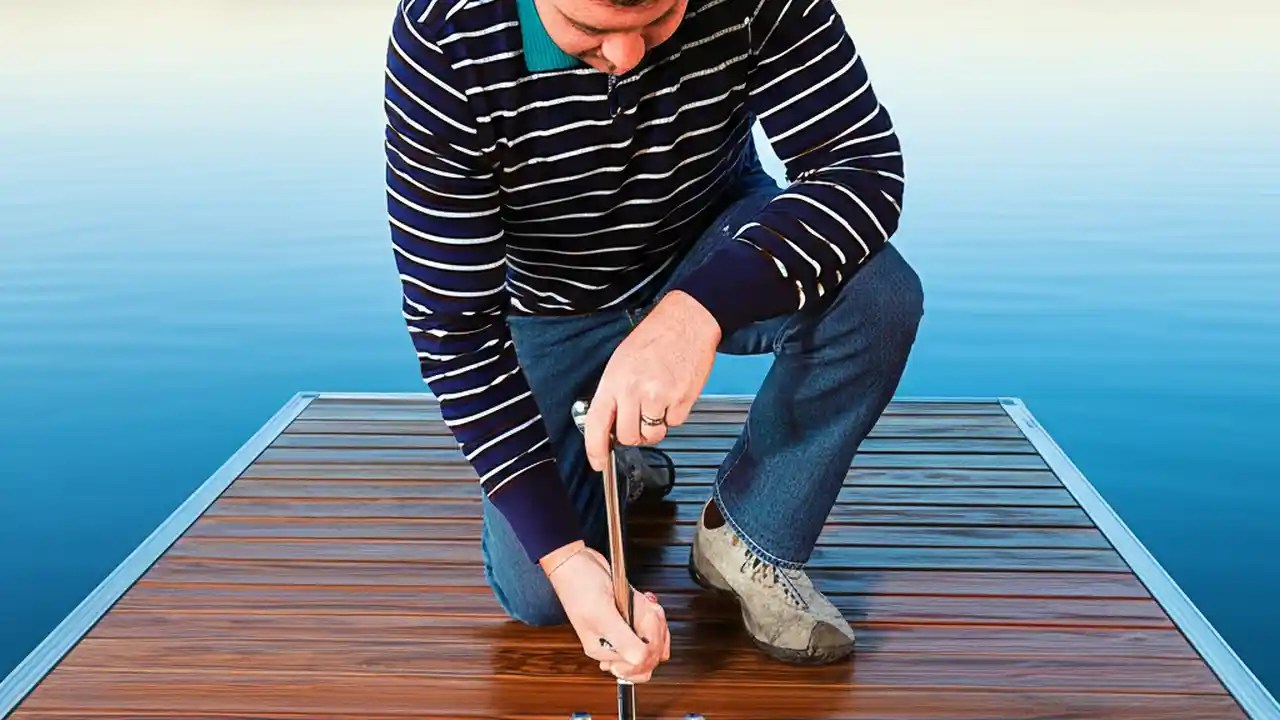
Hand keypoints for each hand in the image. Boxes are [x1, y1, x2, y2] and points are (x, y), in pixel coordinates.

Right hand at [541, 542, 670, 681]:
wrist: (577, 561)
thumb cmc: (580, 585)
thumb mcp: (602, 616)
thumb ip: (623, 642)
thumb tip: (640, 662)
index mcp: (604, 651)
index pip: (639, 665)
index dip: (650, 648)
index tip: (647, 629)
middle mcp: (614, 643)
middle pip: (651, 651)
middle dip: (655, 628)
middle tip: (646, 610)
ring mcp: (622, 629)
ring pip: (654, 636)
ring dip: (654, 616)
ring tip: (643, 602)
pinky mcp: (627, 615)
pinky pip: (650, 620)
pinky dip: (652, 609)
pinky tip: (644, 599)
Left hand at [585, 290, 719, 469]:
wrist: (687, 321)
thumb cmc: (654, 337)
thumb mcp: (621, 361)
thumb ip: (614, 393)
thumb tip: (611, 423)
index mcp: (614, 381)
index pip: (597, 425)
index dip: (595, 449)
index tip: (597, 462)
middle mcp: (634, 391)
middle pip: (629, 437)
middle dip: (633, 434)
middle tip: (639, 418)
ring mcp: (660, 398)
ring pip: (653, 435)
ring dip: (655, 426)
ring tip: (658, 400)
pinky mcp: (682, 401)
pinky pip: (674, 424)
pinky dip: (674, 415)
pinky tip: (674, 393)